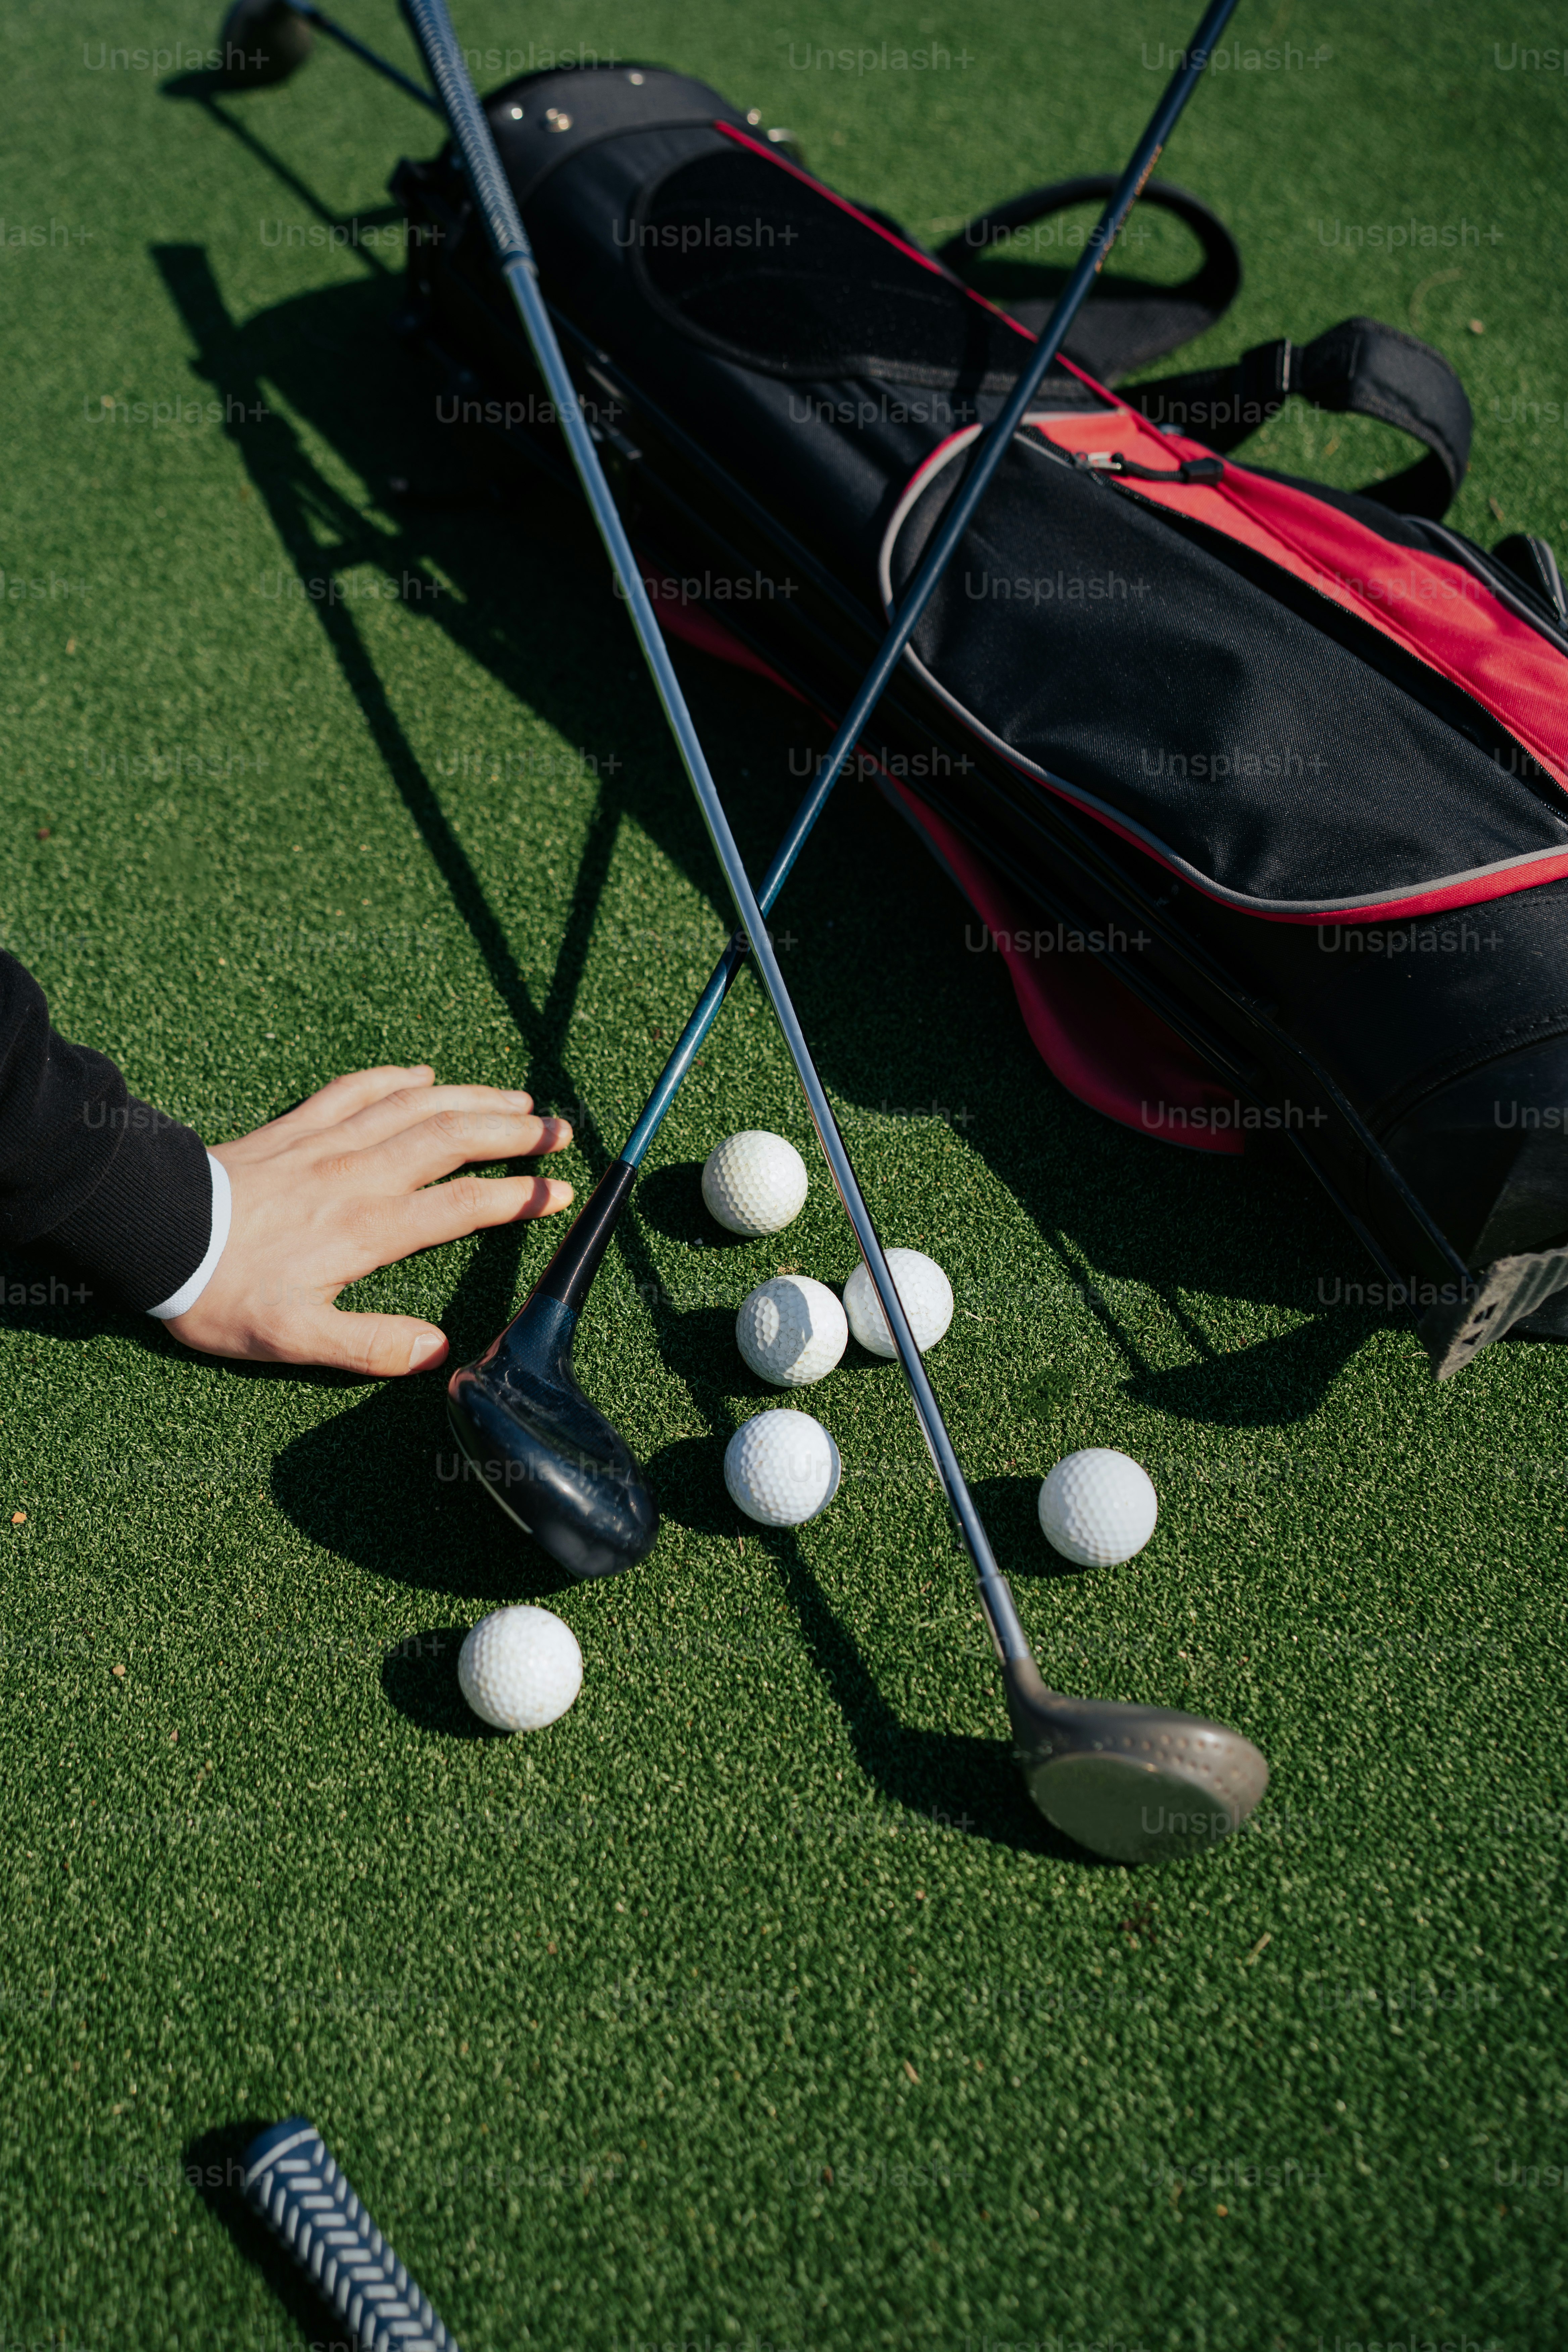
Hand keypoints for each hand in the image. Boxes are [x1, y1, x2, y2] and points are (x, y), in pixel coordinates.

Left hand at [165, 1064, 573, 1374]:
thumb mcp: (294, 1340)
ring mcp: (328, 1141)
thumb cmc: (223, 1293)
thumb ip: (370, 1345)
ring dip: (474, 1097)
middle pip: (454, 1138)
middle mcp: (360, 1174)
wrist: (156, 1233)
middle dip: (515, 1131)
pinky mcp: (296, 1125)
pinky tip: (423, 1074)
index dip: (518, 1197)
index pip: (463, 1204)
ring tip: (518, 1098)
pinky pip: (357, 1088)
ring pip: (418, 1105)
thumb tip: (438, 1350)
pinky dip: (397, 1078)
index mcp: (369, 1228)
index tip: (560, 1193)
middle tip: (561, 1131)